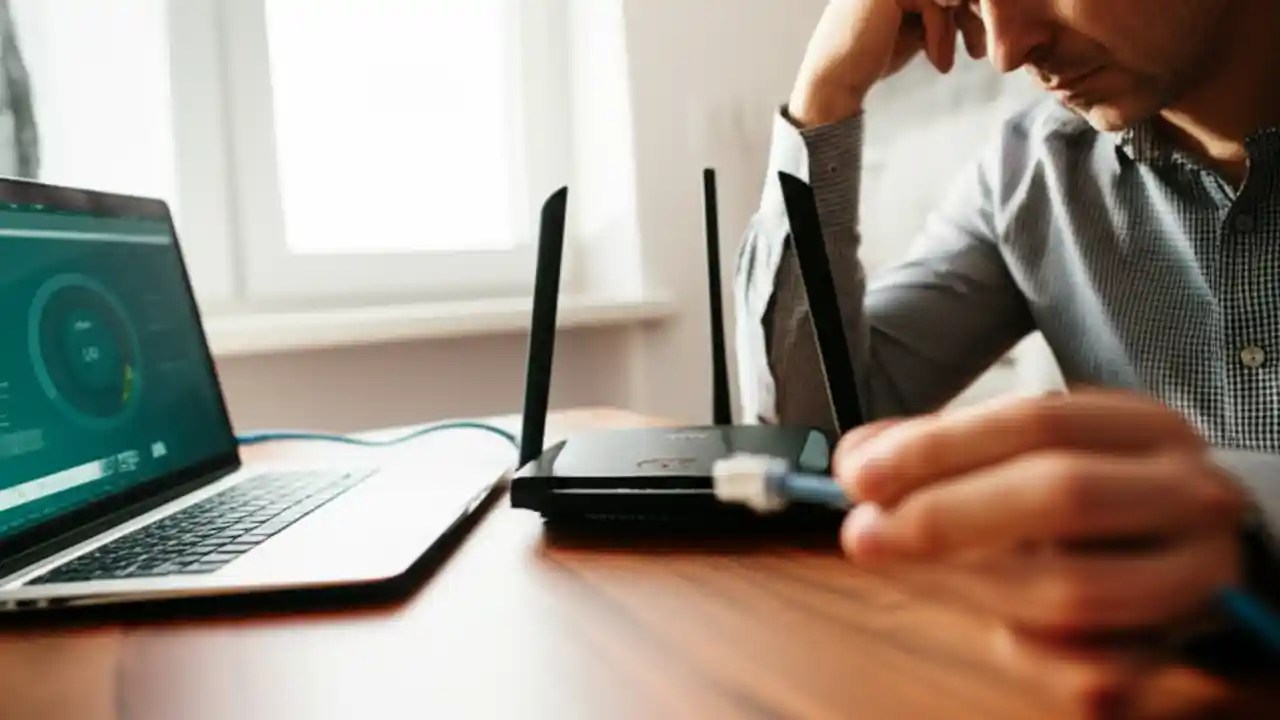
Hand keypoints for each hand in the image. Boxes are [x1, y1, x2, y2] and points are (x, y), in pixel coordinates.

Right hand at [788, 0, 987, 126]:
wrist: (835, 80)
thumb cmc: (872, 58)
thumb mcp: (916, 27)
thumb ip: (940, 10)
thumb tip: (982, 6)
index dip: (968, 9)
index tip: (975, 41)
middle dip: (971, 16)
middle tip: (977, 49)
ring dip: (957, 29)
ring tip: (952, 61)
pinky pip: (933, 5)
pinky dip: (941, 35)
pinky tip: (938, 62)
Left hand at [831, 391, 1248, 635]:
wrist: (1181, 560)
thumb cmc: (1082, 503)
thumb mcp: (1020, 454)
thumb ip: (935, 449)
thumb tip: (857, 461)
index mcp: (1144, 427)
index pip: (1037, 422)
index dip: (938, 449)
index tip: (860, 477)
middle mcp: (1186, 496)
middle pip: (1063, 496)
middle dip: (947, 516)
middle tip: (866, 533)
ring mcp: (1191, 580)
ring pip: (1071, 592)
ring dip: (965, 586)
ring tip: (908, 571)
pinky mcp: (1168, 657)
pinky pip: (1085, 669)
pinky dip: (1022, 650)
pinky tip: (994, 624)